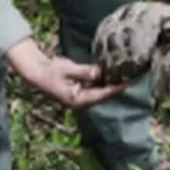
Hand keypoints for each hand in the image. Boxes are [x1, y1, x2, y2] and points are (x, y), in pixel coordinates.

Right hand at [5, 39, 124, 108]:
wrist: (38, 72)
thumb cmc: (51, 72)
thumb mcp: (68, 70)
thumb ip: (85, 72)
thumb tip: (100, 72)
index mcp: (79, 99)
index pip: (102, 94)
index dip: (116, 88)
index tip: (128, 81)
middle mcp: (83, 100)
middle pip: (104, 93)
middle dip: (117, 84)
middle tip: (132, 74)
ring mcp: (82, 95)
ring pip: (101, 88)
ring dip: (112, 80)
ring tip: (126, 71)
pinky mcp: (82, 88)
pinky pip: (96, 84)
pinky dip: (104, 78)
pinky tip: (112, 69)